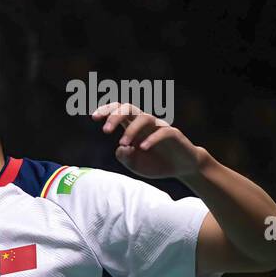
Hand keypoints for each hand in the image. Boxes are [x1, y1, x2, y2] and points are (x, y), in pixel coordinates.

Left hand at [91, 102, 206, 178]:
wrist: (182, 168)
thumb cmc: (155, 163)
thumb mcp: (134, 164)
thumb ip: (124, 157)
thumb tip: (121, 148)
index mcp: (133, 127)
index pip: (119, 110)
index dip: (106, 110)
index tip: (93, 117)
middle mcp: (145, 124)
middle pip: (129, 108)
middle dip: (115, 116)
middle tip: (105, 131)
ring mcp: (160, 127)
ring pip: (144, 118)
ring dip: (130, 130)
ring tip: (122, 144)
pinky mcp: (174, 134)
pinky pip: (163, 131)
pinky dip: (151, 139)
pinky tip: (142, 148)